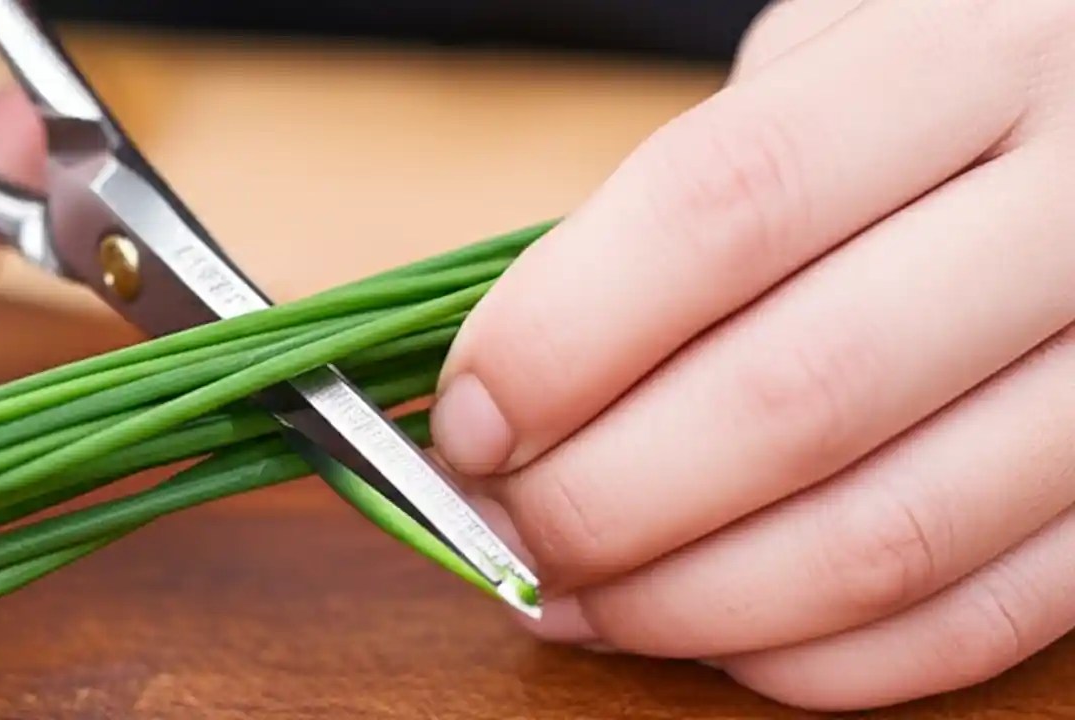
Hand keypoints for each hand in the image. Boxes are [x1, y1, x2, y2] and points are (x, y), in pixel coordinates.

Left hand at [431, 0, 1074, 710]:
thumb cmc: (936, 82)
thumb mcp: (822, 57)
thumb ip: (695, 197)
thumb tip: (526, 374)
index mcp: (969, 56)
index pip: (725, 204)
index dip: (564, 333)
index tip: (469, 417)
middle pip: (797, 396)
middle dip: (602, 498)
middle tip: (501, 526)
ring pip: (884, 539)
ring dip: (685, 603)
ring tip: (573, 599)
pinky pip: (977, 621)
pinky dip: (813, 659)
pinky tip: (709, 633)